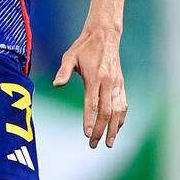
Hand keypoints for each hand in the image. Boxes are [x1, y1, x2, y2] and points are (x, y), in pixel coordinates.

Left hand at [53, 25, 127, 148]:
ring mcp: (117, 84)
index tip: (86, 134)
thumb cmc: (84, 47)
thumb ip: (63, 71)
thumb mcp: (69, 56)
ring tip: (109, 143)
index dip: (89, 120)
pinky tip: (117, 128)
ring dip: (114, 128)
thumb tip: (56, 84)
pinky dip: (121, 118)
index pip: (92, 104)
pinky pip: (123, 104)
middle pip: (106, 112)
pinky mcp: (121, 84)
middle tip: (93, 144)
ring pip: (118, 111)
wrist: (105, 35)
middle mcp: (108, 83)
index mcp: (95, 77)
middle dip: (100, 130)